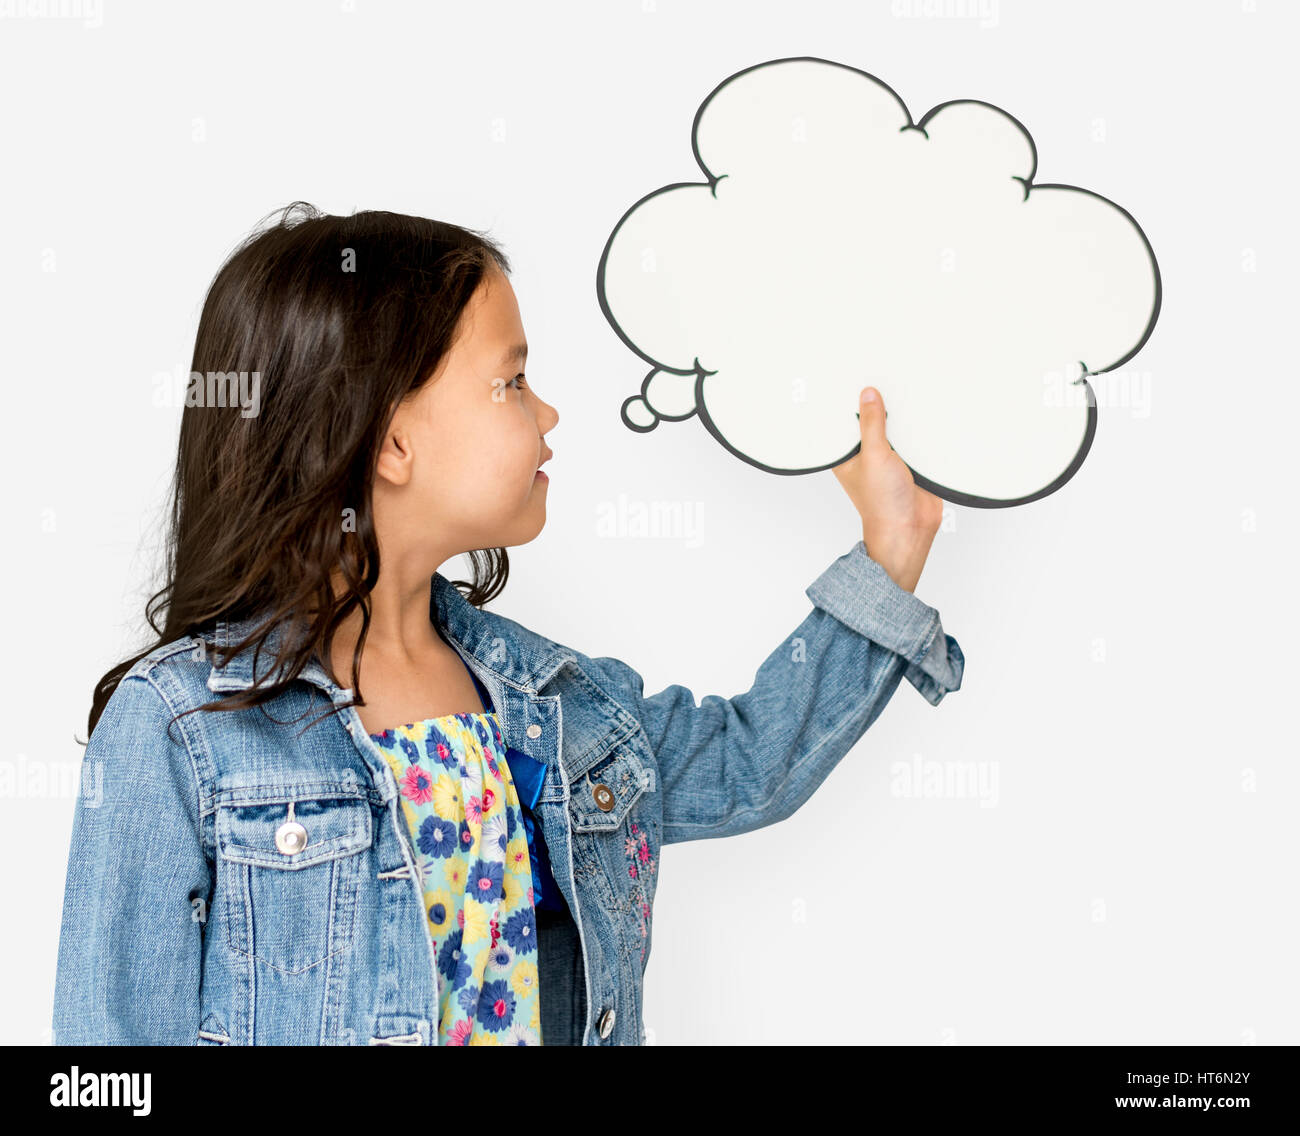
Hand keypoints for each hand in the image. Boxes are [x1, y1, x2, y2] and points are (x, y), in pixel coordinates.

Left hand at [831, 386, 943, 592]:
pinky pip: (912, 436)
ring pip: (892, 426)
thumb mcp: (873, 456)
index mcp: (847, 454)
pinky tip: (922, 406)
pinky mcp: (910, 460)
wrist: (911, 528)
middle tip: (877, 369)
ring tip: (901, 379)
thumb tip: (868, 394)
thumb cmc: (881, 502)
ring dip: (898, 414)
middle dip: (875, 402)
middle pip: (869, 419)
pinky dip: (916, 426)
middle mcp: (866, 453)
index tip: (847, 374)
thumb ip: (872, 424)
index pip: (842, 421)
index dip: (845, 400)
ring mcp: (888, 456)